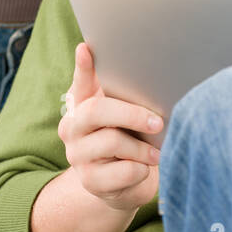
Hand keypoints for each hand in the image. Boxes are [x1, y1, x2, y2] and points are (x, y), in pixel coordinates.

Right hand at [59, 42, 162, 210]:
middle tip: (158, 122)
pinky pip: (123, 170)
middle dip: (132, 114)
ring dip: (143, 148)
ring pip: (113, 141)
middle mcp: (72, 127)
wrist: (122, 184)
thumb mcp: (124, 116)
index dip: (83, 66)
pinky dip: (141, 169)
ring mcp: (77, 155)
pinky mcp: (90, 180)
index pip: (81, 82)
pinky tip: (144, 169)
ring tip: (157, 152)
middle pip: (98, 111)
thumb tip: (152, 69)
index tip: (86, 48)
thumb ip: (128, 95)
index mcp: (81, 104)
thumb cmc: (127, 139)